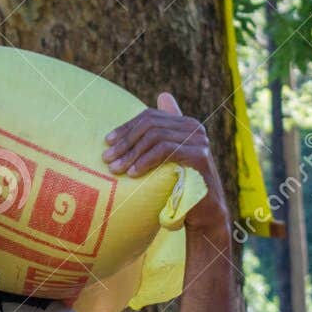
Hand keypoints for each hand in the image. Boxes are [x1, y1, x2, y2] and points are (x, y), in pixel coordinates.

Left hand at [102, 92, 229, 233]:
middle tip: (106, 158)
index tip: (107, 141)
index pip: (149, 117)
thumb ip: (157, 139)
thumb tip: (159, 99)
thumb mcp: (165, 160)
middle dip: (125, 141)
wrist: (204, 212)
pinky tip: (133, 173)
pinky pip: (165, 150)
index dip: (126, 127)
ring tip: (116, 168)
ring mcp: (198, 140)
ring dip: (131, 153)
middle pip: (150, 125)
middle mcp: (193, 128)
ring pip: (155, 136)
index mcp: (184, 124)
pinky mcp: (198, 156)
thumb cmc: (179, 187)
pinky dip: (145, 160)